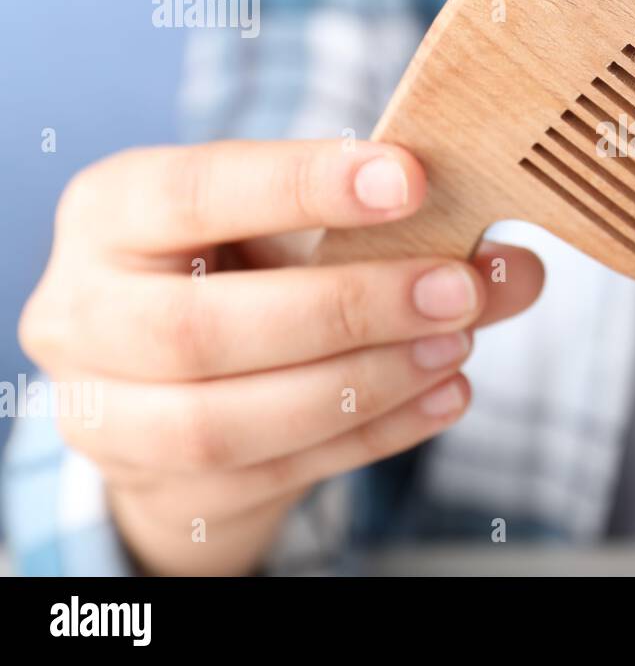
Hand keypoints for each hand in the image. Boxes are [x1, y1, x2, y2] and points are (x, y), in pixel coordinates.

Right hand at [18, 139, 543, 574]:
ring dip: (361, 384)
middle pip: (198, 328)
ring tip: (458, 348)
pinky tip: (443, 397)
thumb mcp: (299, 226)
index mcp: (111, 212)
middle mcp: (83, 313)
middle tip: (460, 289)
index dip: (302, 185)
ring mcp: (109, 416)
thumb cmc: (246, 269)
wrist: (176, 377)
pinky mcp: (163, 489)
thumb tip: (518, 268)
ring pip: (224, 423)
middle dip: (346, 309)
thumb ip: (401, 232)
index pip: (193, 192)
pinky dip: (372, 436)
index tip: (411, 177)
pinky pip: (271, 475)